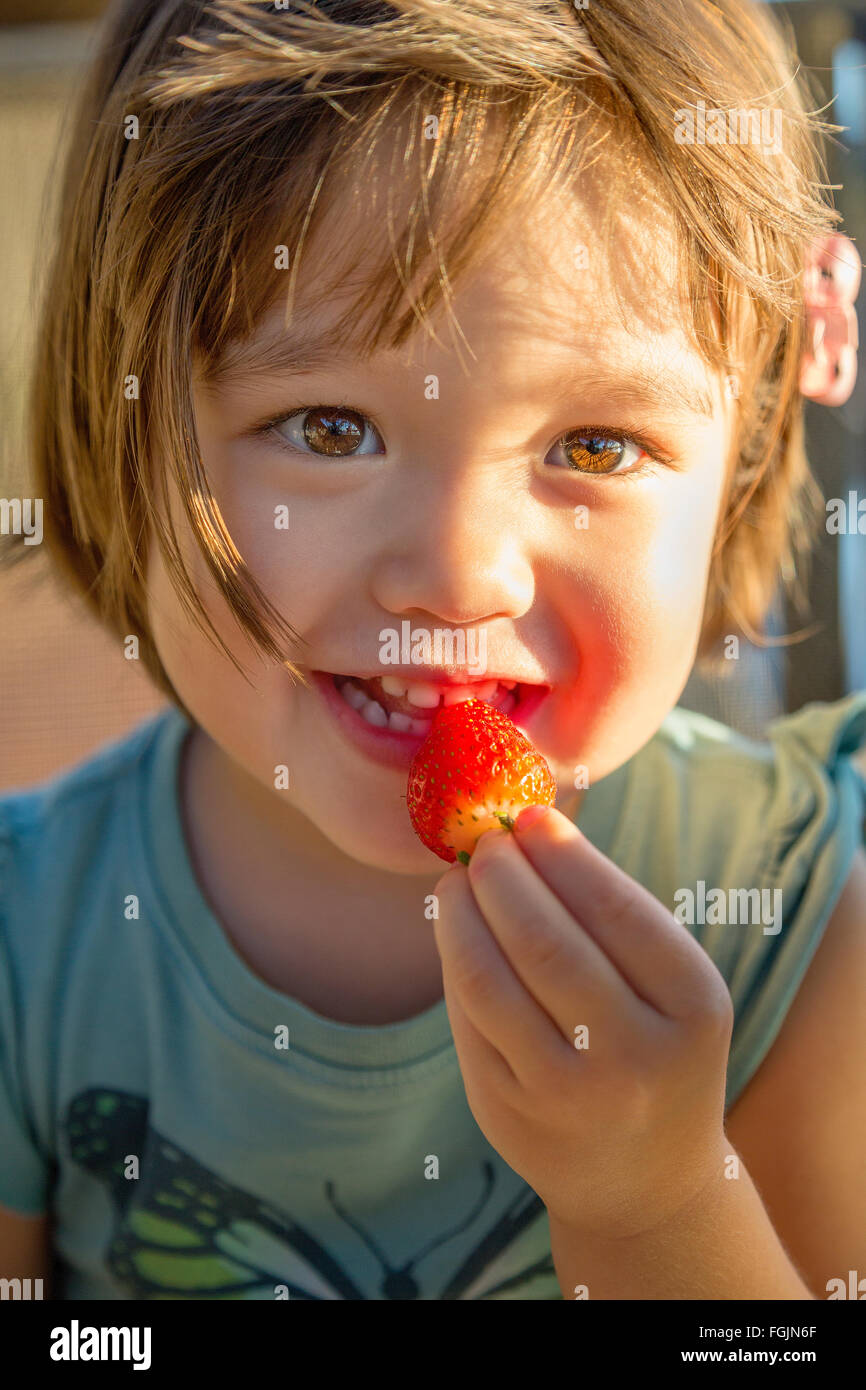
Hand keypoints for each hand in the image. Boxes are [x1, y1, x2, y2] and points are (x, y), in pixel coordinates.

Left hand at [431, 804, 733, 1238]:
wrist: (645, 1180)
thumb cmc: (655, 1045)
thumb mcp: (670, 987)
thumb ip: (610, 913)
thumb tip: (529, 827)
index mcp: (692, 1008)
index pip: (615, 911)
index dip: (564, 856)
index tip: (530, 816)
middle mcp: (634, 1057)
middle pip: (546, 943)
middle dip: (504, 878)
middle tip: (485, 841)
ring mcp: (566, 1094)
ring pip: (490, 981)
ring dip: (462, 914)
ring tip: (456, 880)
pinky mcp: (506, 1112)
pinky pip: (467, 1018)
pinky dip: (453, 961)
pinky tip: (455, 930)